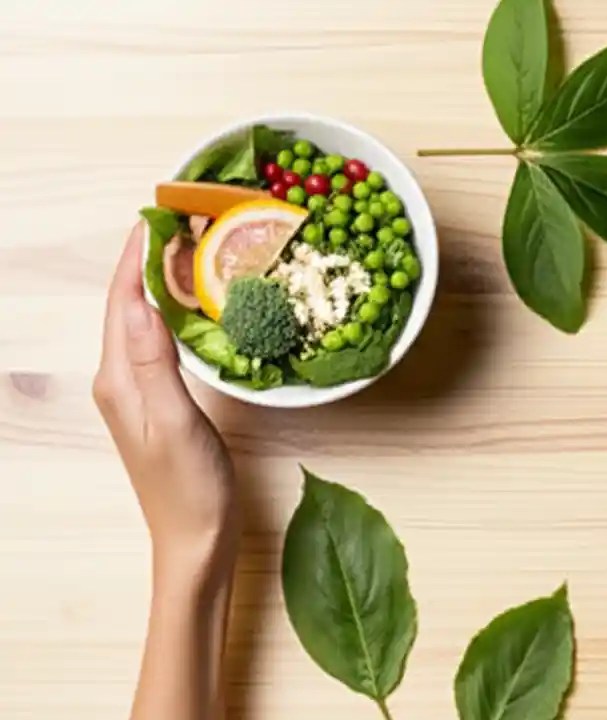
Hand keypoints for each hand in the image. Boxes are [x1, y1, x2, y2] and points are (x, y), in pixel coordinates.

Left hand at [93, 221, 239, 578]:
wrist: (196, 540)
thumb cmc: (189, 488)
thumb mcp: (173, 422)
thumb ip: (155, 362)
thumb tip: (141, 302)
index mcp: (119, 379)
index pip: (122, 302)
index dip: (136, 255)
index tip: (158, 213)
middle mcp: (121, 379)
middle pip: (127, 305)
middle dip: (148, 259)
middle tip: (182, 220)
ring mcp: (140, 390)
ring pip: (144, 320)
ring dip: (161, 282)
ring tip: (191, 249)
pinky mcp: (161, 400)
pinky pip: (161, 341)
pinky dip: (175, 312)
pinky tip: (197, 306)